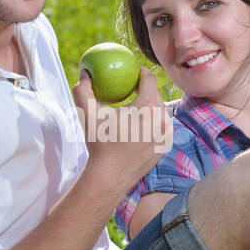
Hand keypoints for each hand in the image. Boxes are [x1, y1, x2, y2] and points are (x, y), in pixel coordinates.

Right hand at [72, 67, 170, 187]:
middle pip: (155, 95)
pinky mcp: (165, 145)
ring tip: (135, 109)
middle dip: (145, 90)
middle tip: (132, 89)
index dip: (141, 72)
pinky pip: (161, 127)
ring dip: (149, 107)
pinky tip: (139, 126)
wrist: (110, 176)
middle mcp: (161, 119)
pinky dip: (152, 123)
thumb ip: (84, 90)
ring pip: (160, 111)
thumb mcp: (88, 115)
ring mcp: (166, 134)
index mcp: (147, 107)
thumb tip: (84, 73)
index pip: (149, 79)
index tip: (132, 73)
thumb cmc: (99, 143)